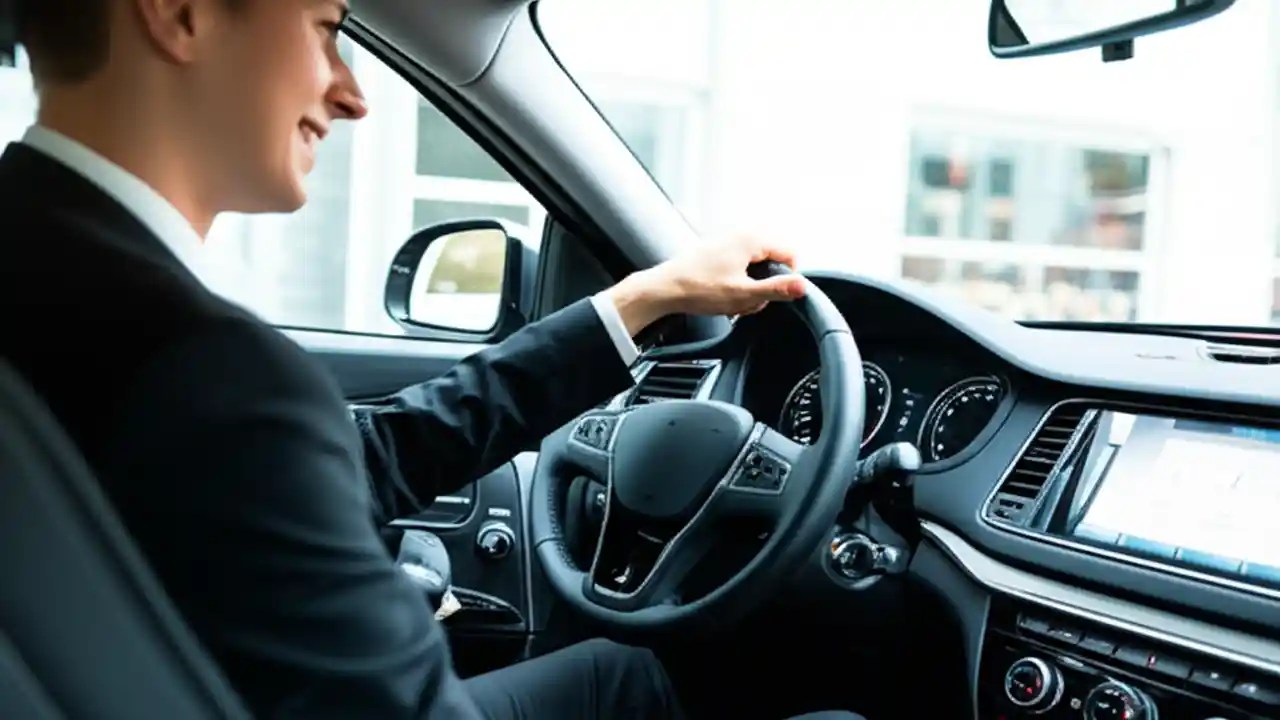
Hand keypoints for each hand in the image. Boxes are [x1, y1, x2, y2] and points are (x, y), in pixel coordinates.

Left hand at [605, 235, 806, 336]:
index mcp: (750, 239)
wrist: (664, 289)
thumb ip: (775, 289)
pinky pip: (739, 268)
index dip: (787, 277)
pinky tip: (723, 297)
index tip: (774, 294)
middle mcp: (740, 234)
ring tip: (733, 301)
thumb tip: (802, 286)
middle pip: (772, 261)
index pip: (789, 253)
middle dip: (765, 285)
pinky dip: (737, 284)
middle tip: (749, 301)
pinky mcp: (717, 252)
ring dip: (750, 287)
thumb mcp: (742, 294)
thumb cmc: (699, 289)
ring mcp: (727, 242)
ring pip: (755, 267)